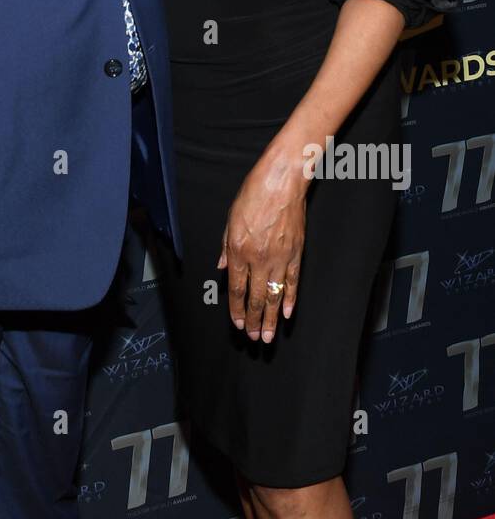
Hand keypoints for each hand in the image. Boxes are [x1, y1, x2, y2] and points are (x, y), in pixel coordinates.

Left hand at [217, 145, 306, 342]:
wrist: (281, 181)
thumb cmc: (253, 194)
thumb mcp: (230, 218)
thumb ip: (225, 246)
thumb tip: (222, 268)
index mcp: (238, 250)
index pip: (236, 289)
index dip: (236, 310)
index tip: (237, 324)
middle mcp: (258, 258)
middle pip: (255, 297)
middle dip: (253, 320)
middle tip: (254, 338)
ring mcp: (279, 257)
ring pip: (274, 295)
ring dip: (270, 318)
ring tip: (268, 336)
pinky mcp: (296, 253)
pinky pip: (292, 282)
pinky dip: (289, 299)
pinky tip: (286, 314)